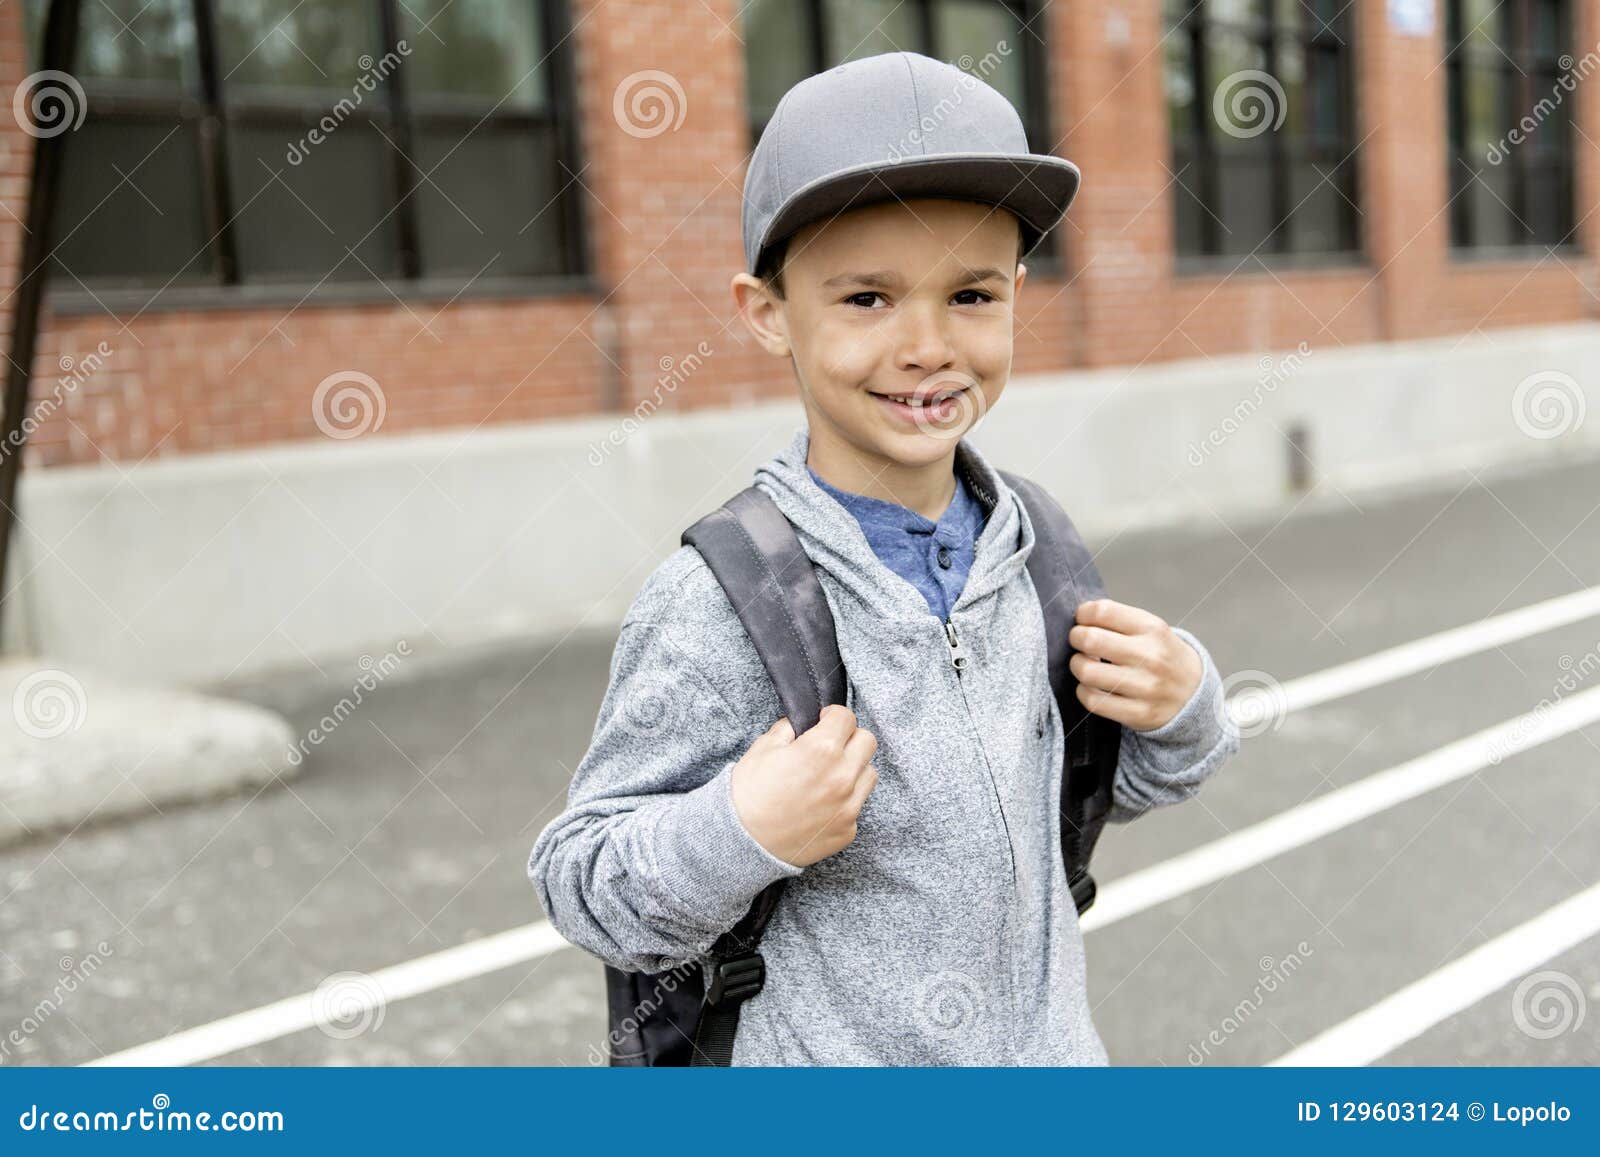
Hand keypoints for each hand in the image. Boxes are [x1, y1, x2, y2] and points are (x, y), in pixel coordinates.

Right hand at [729, 704, 877, 866]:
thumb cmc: (748, 796)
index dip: (832, 715)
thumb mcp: (762, 749)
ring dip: (853, 769)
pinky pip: (857, 806)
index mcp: (822, 750)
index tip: (825, 720)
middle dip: (850, 737)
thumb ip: (788, 729)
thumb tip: (802, 723)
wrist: (744, 843)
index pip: (846, 717)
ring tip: (828, 776)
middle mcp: (842, 776)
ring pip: (869, 774)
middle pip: (867, 742)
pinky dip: (844, 801)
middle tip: (831, 745)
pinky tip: (821, 804)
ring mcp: (848, 806)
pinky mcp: (848, 830)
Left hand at [1068, 598, 1202, 732]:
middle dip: (1076, 638)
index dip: (1083, 614)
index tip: (1082, 619)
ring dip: (1077, 665)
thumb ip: (1118, 620)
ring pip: (1087, 672)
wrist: (1194, 693)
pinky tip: (1091, 686)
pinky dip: (1084, 691)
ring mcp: (1145, 687)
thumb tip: (1078, 618)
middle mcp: (1150, 657)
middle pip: (1090, 639)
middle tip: (1079, 642)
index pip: (1103, 611)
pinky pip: (1093, 700)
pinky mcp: (1138, 714)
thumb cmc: (1161, 655)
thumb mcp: (1151, 629)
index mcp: (1153, 629)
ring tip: (1084, 663)